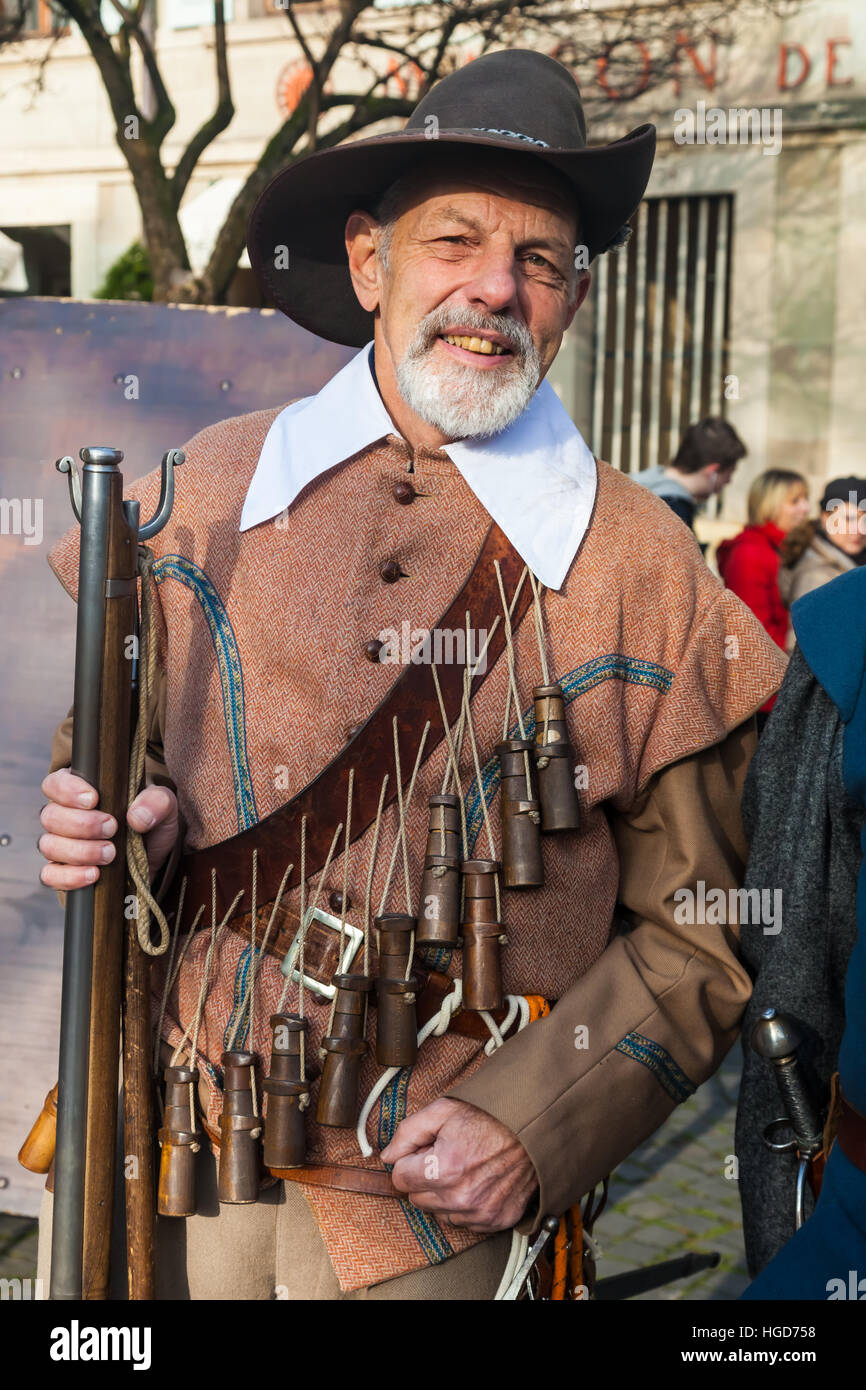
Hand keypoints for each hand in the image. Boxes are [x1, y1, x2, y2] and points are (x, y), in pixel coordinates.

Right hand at [38, 767, 178, 891]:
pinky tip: (94, 875)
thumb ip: (156, 802)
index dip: (68, 791)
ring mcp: (61, 845)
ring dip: (80, 851)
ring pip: (49, 846)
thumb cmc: (152, 820)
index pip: (55, 783)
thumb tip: (136, 817)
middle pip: (51, 817)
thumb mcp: (163, 805)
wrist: (155, 855)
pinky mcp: (65, 872)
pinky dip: (70, 877)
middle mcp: (64, 816)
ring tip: (110, 854)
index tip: (93, 799)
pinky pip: (51, 876)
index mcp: (79, 790)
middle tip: (112, 828)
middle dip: (82, 824)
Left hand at [381, 1097, 537, 1231]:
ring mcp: (479, 1212)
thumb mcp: (443, 1110)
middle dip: (424, 1178)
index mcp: (442, 1169)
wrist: (534, 1128)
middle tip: (446, 1156)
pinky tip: (478, 1182)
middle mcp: (459, 1198)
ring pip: (439, 1213)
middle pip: (416, 1198)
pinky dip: (466, 1206)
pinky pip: (464, 1221)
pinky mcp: (496, 1221)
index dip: (410, 1160)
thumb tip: (387, 1156)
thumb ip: (408, 1132)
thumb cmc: (490, 1116)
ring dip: (444, 1195)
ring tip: (465, 1168)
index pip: (399, 1178)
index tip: (426, 1150)